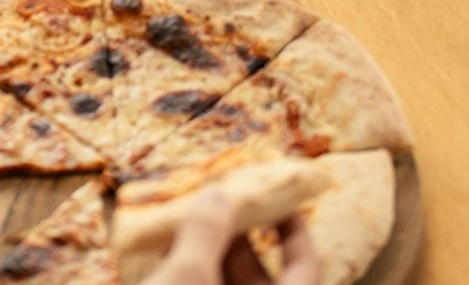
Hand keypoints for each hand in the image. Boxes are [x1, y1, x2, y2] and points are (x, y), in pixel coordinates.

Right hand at [141, 193, 318, 284]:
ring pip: (223, 280)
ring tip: (180, 218)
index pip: (306, 264)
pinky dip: (188, 270)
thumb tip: (217, 193)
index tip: (277, 197)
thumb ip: (206, 231)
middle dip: (234, 234)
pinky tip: (162, 249)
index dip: (296, 228)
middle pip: (258, 272)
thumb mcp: (189, 274)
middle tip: (213, 201)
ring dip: (205, 251)